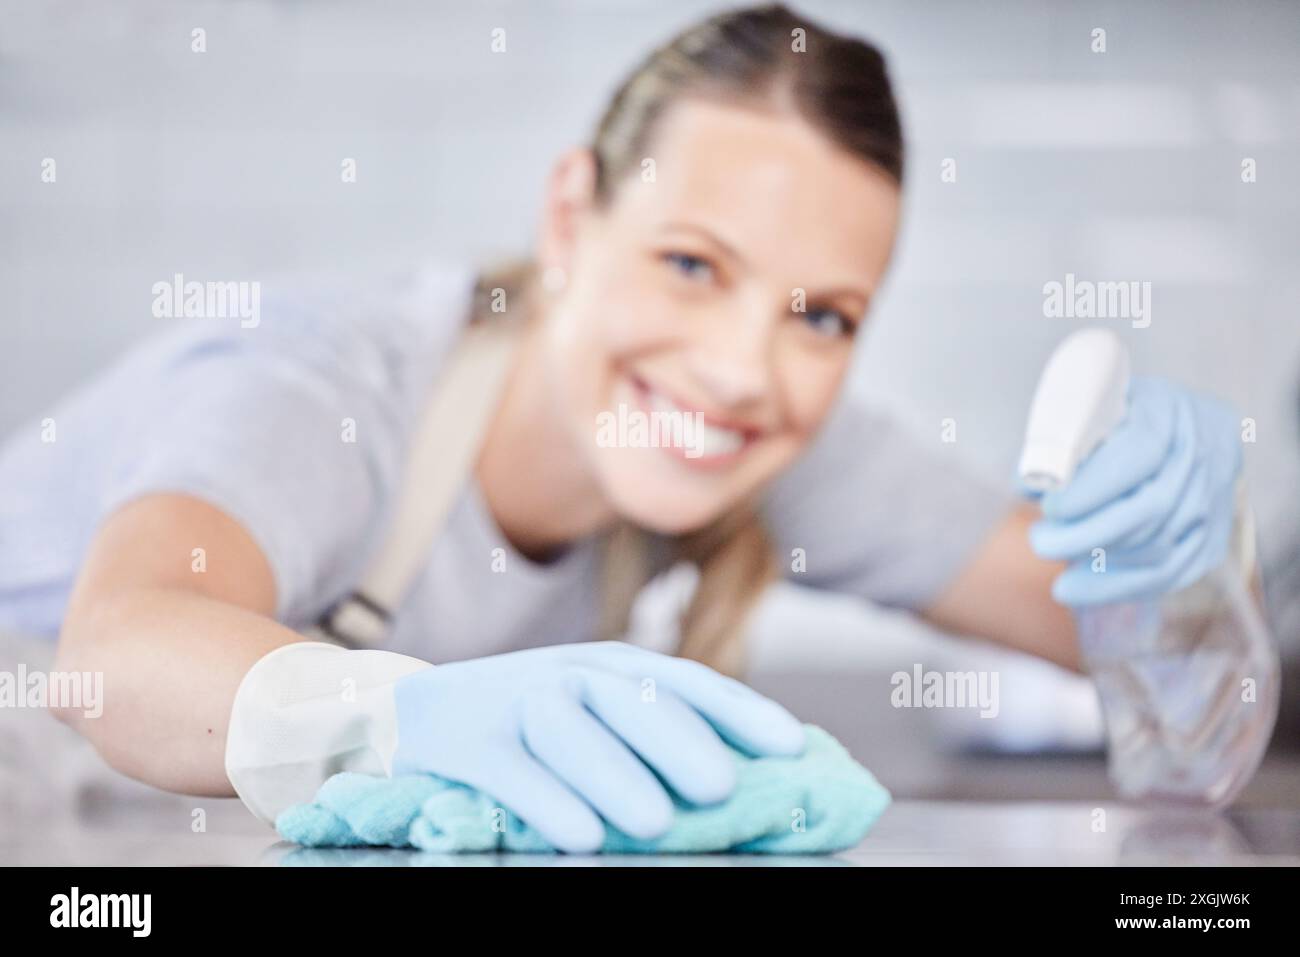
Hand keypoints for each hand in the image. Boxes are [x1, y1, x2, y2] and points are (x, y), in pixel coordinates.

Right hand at [390, 641, 805, 852]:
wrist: (414, 711)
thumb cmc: (528, 724)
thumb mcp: (592, 711)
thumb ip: (652, 734)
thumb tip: (742, 777)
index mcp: (610, 666)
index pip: (684, 680)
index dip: (738, 709)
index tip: (790, 745)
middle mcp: (568, 674)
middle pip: (629, 699)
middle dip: (678, 742)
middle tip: (721, 787)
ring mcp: (516, 701)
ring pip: (569, 731)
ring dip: (614, 775)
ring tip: (656, 822)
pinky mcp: (469, 741)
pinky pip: (511, 771)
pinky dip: (546, 801)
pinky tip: (580, 836)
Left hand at [1027, 377, 1241, 605]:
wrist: (1189, 427)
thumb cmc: (1121, 416)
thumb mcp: (1091, 407)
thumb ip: (1059, 439)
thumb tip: (1029, 483)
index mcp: (1166, 412)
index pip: (1140, 452)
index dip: (1094, 487)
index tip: (1051, 507)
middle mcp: (1199, 455)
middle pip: (1150, 509)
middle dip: (1088, 536)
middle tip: (1041, 543)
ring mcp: (1211, 499)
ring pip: (1161, 547)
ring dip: (1101, 569)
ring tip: (1057, 567)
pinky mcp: (1211, 537)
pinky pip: (1171, 574)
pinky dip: (1121, 587)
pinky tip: (1081, 590)